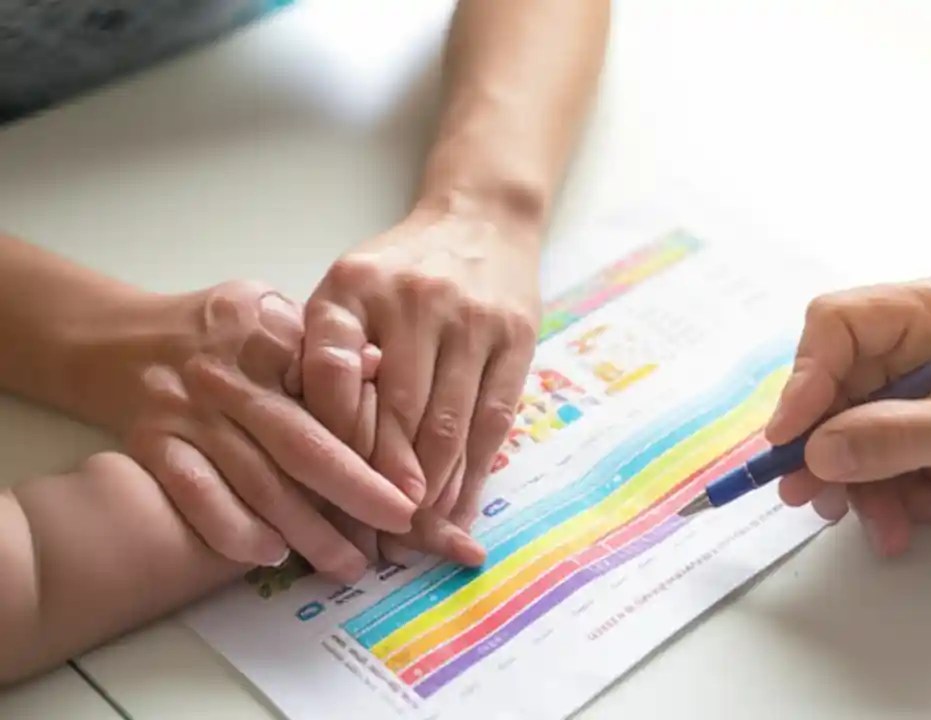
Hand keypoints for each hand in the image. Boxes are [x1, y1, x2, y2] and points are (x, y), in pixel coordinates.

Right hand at [119, 281, 414, 582]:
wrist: (121, 340)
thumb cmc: (225, 330)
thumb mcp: (278, 311)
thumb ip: (326, 343)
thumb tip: (380, 364)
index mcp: (272, 335)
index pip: (334, 392)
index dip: (377, 438)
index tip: (415, 477)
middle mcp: (229, 377)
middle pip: (303, 445)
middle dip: (357, 492)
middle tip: (402, 526)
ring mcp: (188, 414)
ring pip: (257, 483)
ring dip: (307, 531)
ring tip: (350, 564)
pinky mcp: (153, 447)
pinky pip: (197, 497)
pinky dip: (234, 530)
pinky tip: (270, 555)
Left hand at [303, 208, 539, 564]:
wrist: (482, 221)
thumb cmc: (399, 273)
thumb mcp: (346, 294)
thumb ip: (324, 359)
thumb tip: (304, 455)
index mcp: (354, 287)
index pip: (332, 379)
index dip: (329, 448)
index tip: (323, 502)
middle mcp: (414, 299)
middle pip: (393, 415)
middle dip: (380, 489)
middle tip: (367, 546)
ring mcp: (472, 319)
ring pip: (446, 428)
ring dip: (430, 496)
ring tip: (411, 542)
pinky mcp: (516, 340)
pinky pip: (492, 424)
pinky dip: (473, 476)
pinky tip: (457, 512)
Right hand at [766, 277, 930, 557]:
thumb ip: (898, 437)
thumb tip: (818, 452)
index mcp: (926, 313)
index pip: (836, 328)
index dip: (803, 379)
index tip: (789, 438)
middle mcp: (912, 348)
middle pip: (833, 390)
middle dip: (825, 449)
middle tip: (810, 498)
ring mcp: (918, 394)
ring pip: (851, 438)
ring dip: (863, 487)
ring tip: (887, 526)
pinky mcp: (928, 436)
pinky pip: (883, 467)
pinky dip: (898, 498)